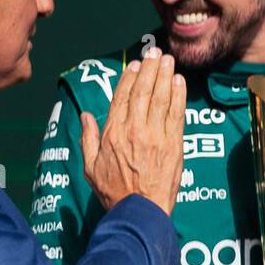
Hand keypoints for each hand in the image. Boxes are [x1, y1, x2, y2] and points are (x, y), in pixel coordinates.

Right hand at [79, 48, 185, 213]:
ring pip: (161, 98)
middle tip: (155, 52)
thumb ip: (87, 138)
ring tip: (168, 60)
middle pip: (143, 91)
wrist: (139, 212)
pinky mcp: (174, 144)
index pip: (122, 97)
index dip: (129, 77)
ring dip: (165, 76)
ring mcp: (155, 136)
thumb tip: (85, 115)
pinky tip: (180, 82)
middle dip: (149, 69)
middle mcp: (134, 130)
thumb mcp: (90, 167)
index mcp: (112, 133)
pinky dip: (179, 95)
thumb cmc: (114, 193)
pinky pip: (177, 113)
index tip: (135, 64)